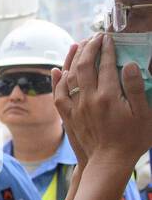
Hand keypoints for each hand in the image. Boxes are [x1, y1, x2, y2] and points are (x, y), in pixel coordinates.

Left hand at [55, 34, 151, 172]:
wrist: (108, 163)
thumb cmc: (131, 139)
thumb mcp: (143, 114)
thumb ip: (135, 88)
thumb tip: (130, 65)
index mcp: (108, 96)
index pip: (105, 64)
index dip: (107, 48)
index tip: (109, 37)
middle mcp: (88, 99)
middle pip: (84, 66)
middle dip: (89, 47)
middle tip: (95, 36)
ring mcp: (76, 108)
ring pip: (69, 77)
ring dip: (72, 59)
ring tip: (78, 45)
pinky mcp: (69, 117)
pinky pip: (59, 95)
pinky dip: (57, 81)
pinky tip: (58, 71)